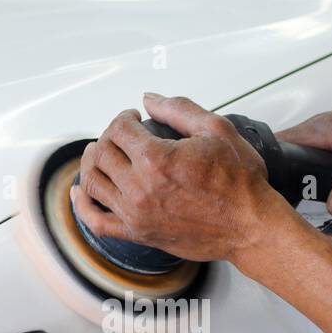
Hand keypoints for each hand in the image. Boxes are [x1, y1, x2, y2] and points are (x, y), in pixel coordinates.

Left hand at [72, 93, 293, 263]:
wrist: (251, 227)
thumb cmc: (240, 182)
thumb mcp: (217, 130)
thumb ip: (178, 109)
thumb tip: (149, 99)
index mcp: (157, 159)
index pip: (118, 130)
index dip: (122, 118)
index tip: (132, 118)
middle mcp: (140, 188)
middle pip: (102, 154)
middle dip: (107, 137)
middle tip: (119, 135)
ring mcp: (136, 214)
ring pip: (92, 183)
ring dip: (91, 163)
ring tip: (100, 154)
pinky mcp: (138, 233)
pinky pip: (96, 222)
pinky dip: (82, 206)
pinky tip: (79, 193)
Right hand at [276, 94, 331, 216]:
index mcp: (317, 131)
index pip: (274, 151)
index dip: (267, 176)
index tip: (274, 202)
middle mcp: (316, 137)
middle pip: (286, 171)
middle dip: (294, 201)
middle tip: (310, 224)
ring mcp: (325, 147)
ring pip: (303, 178)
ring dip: (311, 203)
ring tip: (330, 226)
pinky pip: (319, 177)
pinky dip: (324, 197)